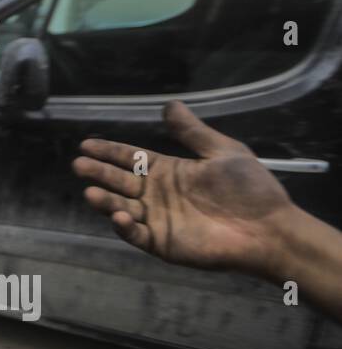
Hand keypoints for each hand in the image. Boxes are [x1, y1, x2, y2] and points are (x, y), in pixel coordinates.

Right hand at [71, 100, 292, 278]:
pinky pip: (137, 235)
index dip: (109, 151)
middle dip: (99, 173)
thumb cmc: (249, 189)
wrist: (270, 229)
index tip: (86, 144)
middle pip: (119, 182)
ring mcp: (158, 220)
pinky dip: (125, 228)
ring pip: (122, 208)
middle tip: (79, 165)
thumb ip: (192, 132)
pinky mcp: (163, 243)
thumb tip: (170, 104)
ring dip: (105, 201)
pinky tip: (119, 217)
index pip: (130, 159)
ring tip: (90, 193)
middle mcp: (157, 195)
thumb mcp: (222, 152)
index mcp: (168, 172)